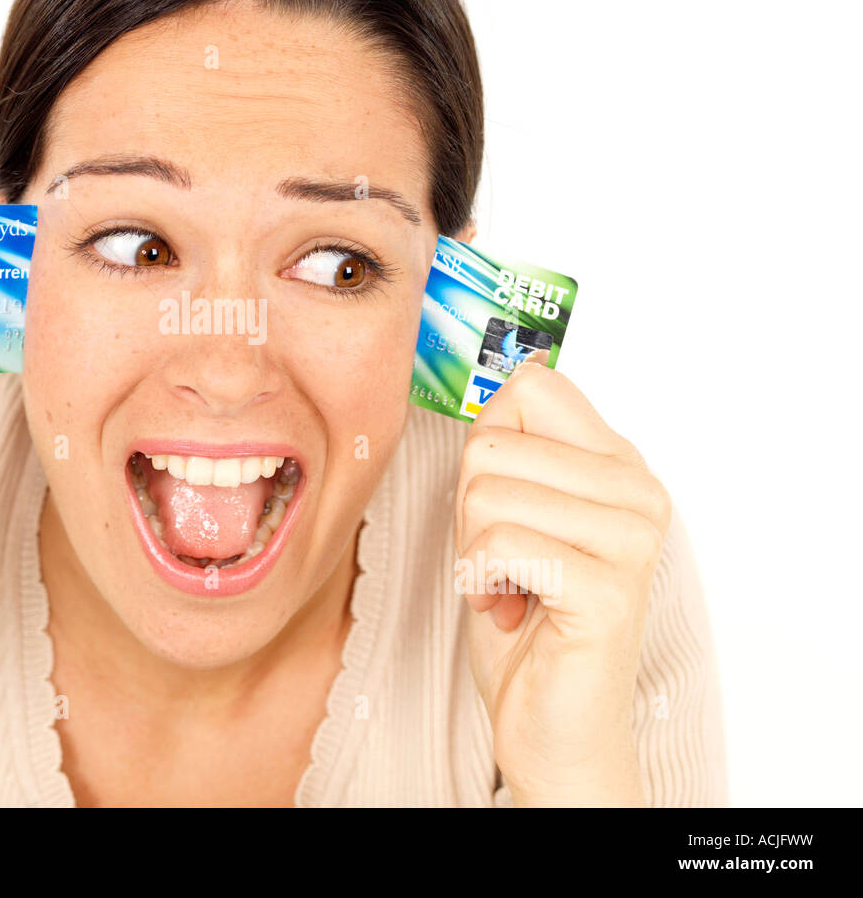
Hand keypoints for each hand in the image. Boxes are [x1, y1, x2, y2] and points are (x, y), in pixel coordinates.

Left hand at [454, 349, 671, 805]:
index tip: (501, 496)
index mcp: (618, 464)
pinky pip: (498, 542)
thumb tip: (504, 380)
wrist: (556, 729)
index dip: (489, 439)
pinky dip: (480, 582)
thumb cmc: (529, 624)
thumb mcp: (514, 516)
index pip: (534, 385)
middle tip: (501, 560)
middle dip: (470, 508)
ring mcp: (632, 538)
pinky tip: (510, 610)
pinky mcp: (609, 588)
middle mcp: (638, 490)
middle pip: (492, 442)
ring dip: (474, 551)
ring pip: (487, 491)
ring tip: (509, 587)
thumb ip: (514, 451)